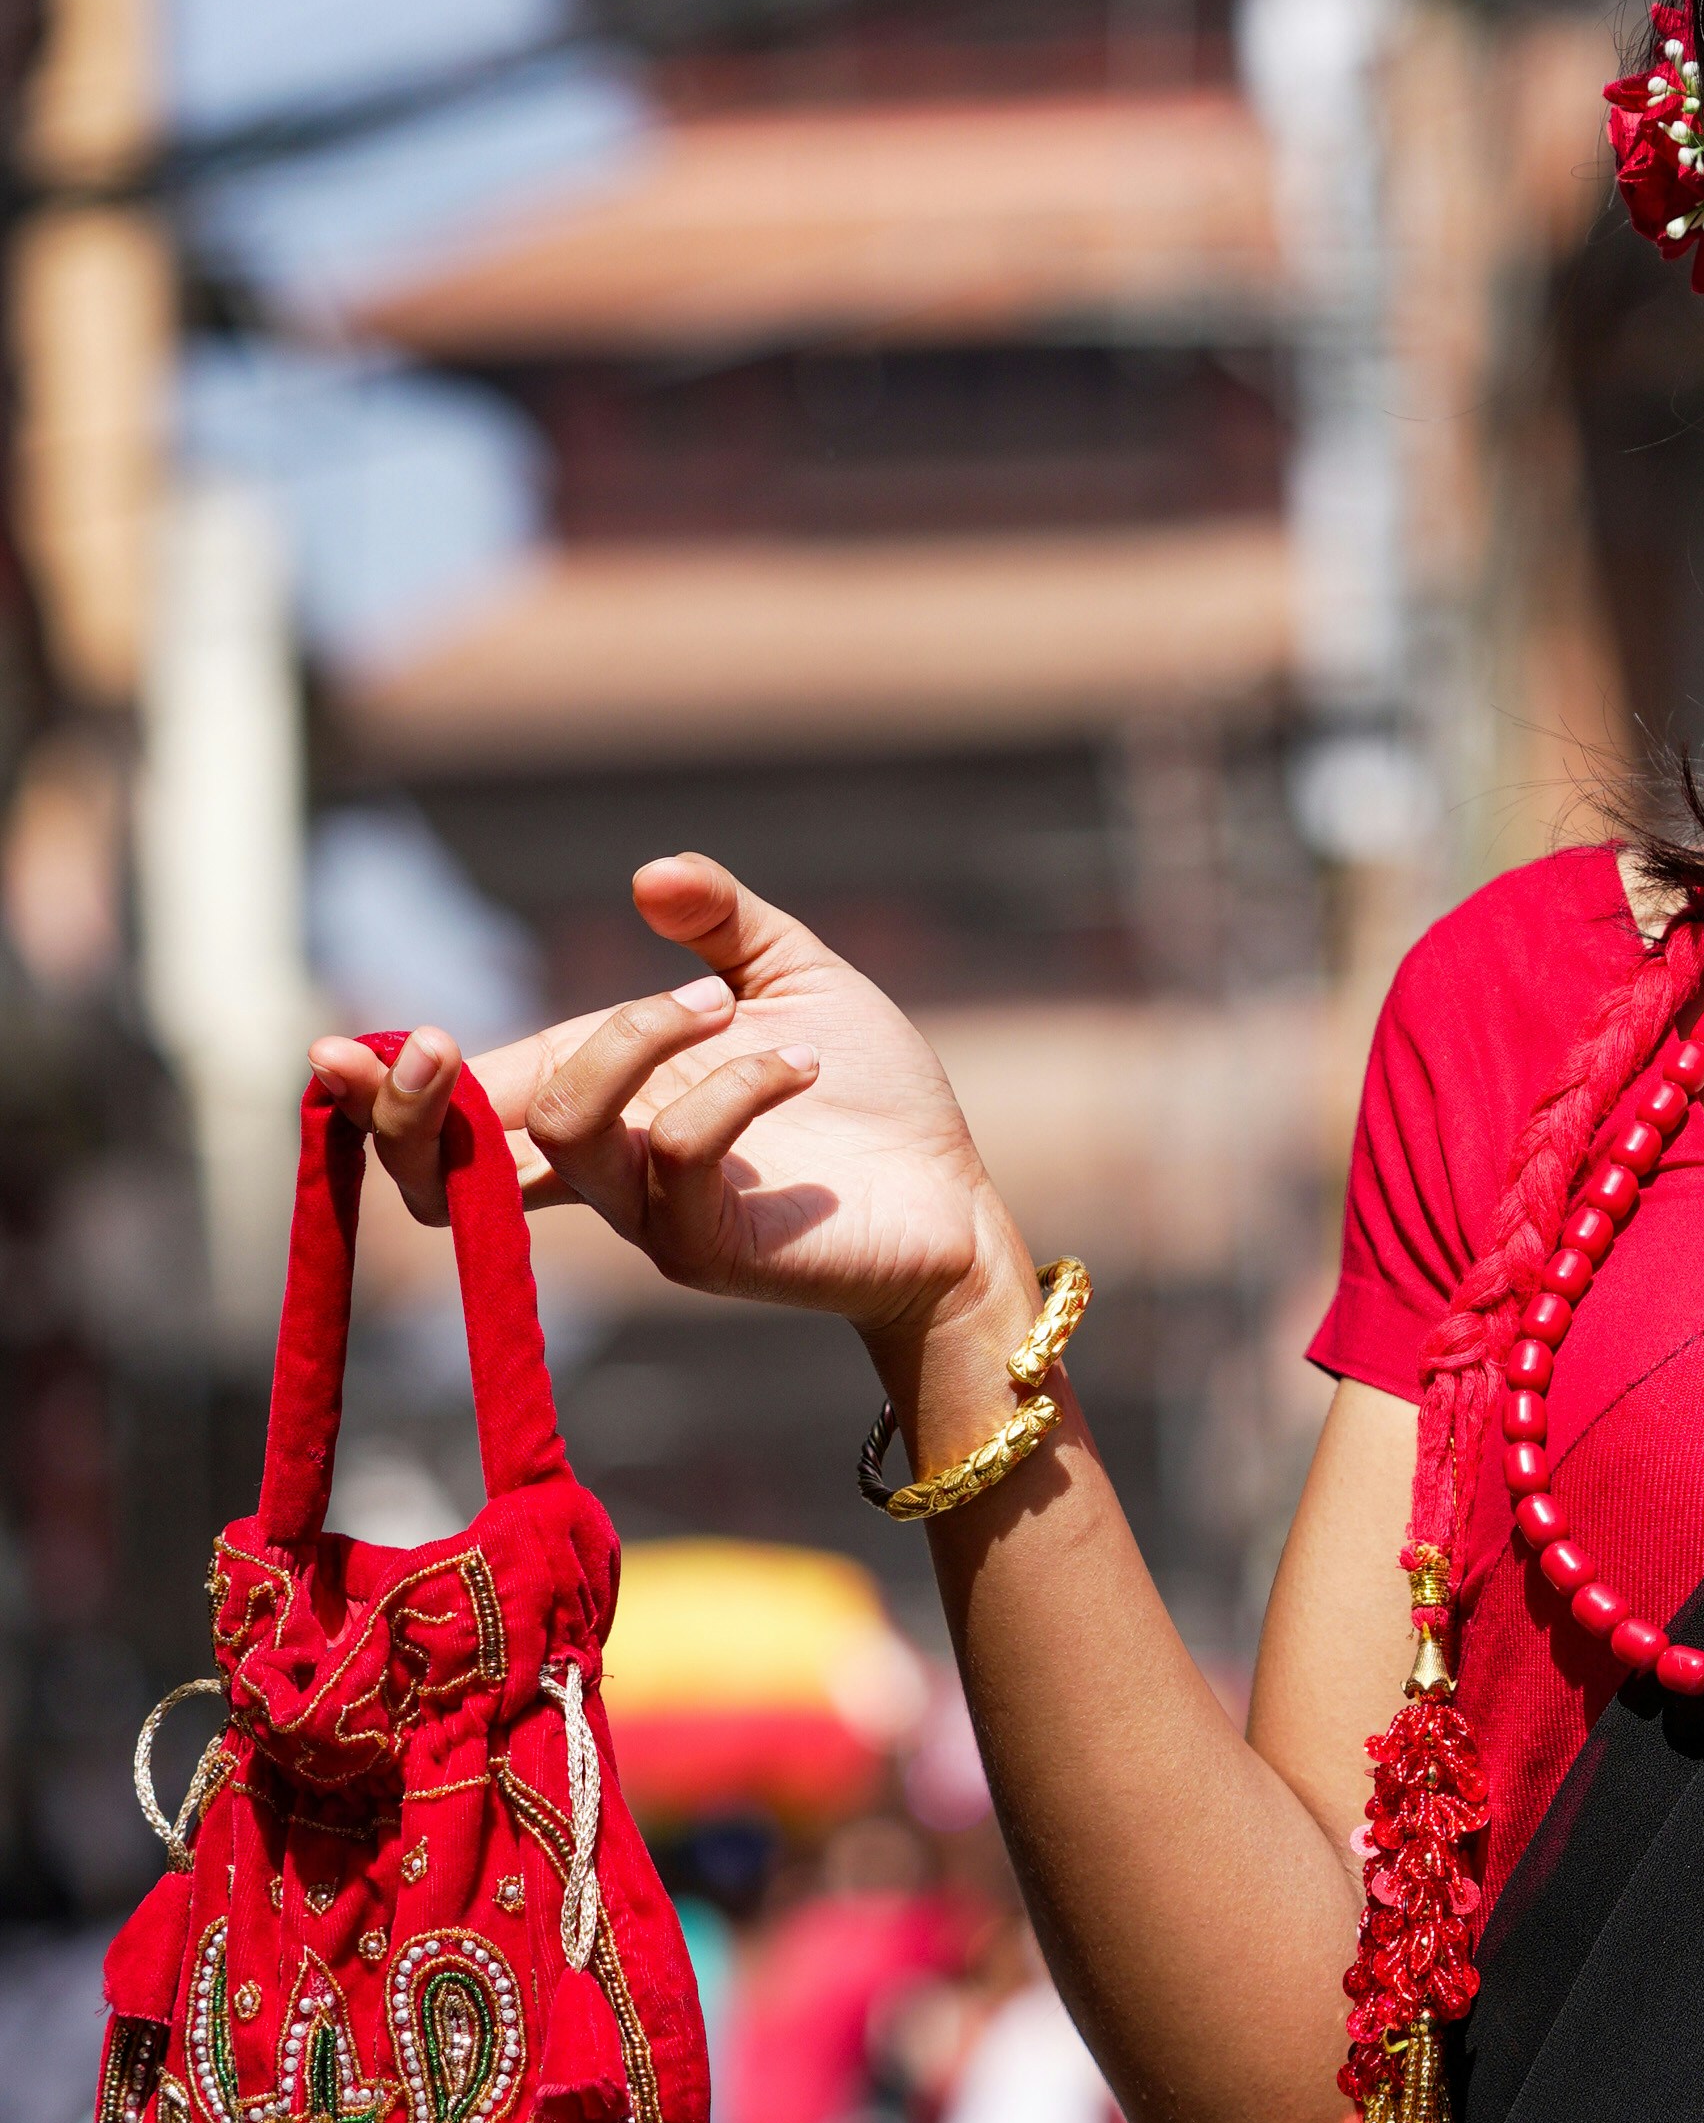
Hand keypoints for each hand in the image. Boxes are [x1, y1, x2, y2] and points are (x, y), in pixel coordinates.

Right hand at [309, 849, 1013, 1373]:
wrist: (955, 1197)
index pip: (461, 1111)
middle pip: (450, 1166)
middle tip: (437, 1044)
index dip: (384, 1091)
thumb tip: (648, 874)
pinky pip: (679, 1152)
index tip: (329, 1051)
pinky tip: (808, 1061)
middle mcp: (600, 1170)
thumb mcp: (791, 980)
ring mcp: (646, 1216)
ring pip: (567, 1126)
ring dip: (638, 1036)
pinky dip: (733, 1084)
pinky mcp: (708, 1248)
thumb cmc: (869, 1100)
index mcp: (597, 1104)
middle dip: (419, 1106)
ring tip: (730, 1006)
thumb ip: (719, 923)